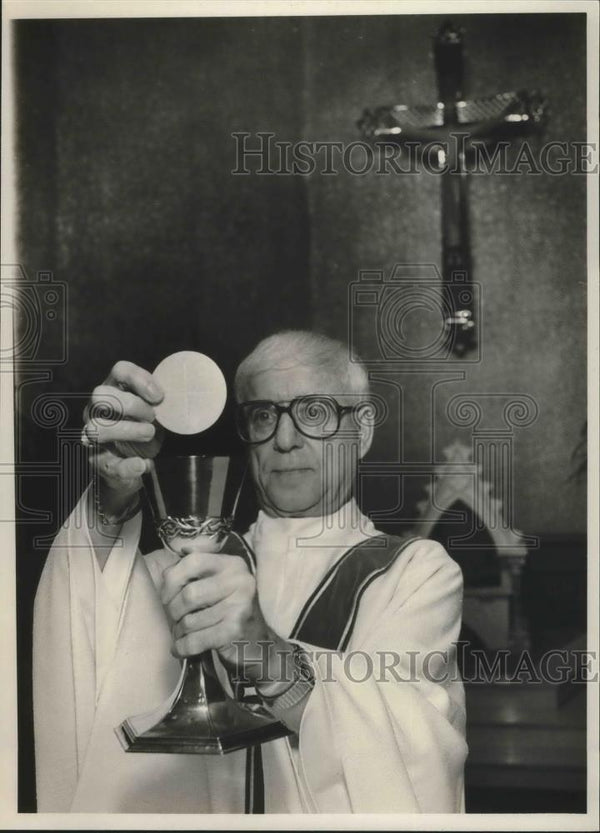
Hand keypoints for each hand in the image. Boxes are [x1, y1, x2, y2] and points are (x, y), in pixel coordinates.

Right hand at [83, 360, 164, 503]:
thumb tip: (177, 400)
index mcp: (114, 390)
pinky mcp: (97, 462)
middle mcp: (97, 410)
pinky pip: (108, 463)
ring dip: (127, 430)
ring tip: (149, 434)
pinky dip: (128, 465)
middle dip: (131, 405)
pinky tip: (143, 464)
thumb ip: (159, 405)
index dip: (138, 379)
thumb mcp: (153, 413)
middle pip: (101, 395)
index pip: (118, 371)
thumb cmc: (144, 428)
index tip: (159, 396)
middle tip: (153, 416)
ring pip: (97, 427)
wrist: (136, 465)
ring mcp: (92, 435)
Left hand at [161, 543, 287, 681]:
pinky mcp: (235, 631)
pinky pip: (196, 640)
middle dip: (173, 611)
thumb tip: (178, 557)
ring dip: (179, 631)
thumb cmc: (230, 608)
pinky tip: (180, 648)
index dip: (172, 579)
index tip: (166, 596)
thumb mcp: (220, 580)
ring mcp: (240, 606)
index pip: (193, 561)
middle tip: (173, 619)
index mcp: (232, 564)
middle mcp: (240, 581)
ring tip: (180, 633)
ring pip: (190, 621)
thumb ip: (199, 567)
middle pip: (189, 594)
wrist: (259, 641)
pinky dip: (183, 647)